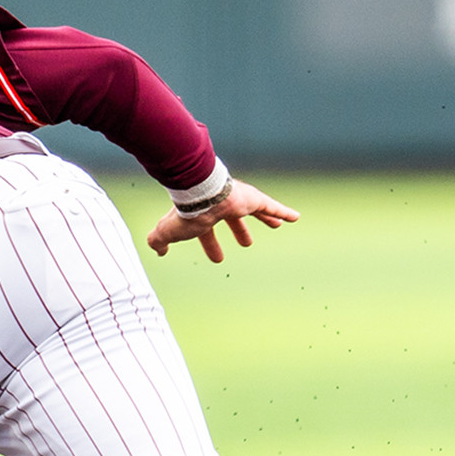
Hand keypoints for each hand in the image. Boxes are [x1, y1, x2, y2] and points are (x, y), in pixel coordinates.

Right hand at [146, 179, 298, 262]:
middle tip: (246, 244)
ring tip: (275, 226)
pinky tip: (296, 218)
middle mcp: (222, 207)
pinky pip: (272, 206)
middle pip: (233, 221)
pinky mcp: (254, 200)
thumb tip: (159, 252)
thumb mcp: (166, 233)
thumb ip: (159, 241)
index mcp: (202, 215)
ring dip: (265, 219)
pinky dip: (284, 212)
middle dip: (240, 232)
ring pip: (255, 211)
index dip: (211, 245)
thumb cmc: (184, 215)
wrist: (199, 197)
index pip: (208, 232)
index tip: (218, 258)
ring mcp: (240, 202)